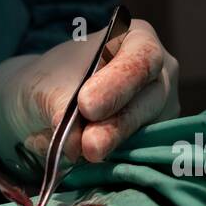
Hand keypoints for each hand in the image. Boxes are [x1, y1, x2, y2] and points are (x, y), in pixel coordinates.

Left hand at [0, 18, 179, 174]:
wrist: (44, 105)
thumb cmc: (50, 82)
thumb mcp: (44, 86)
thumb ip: (60, 107)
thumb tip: (73, 144)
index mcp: (137, 39)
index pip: (141, 58)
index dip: (118, 83)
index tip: (87, 106)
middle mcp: (159, 73)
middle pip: (151, 97)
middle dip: (119, 122)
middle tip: (90, 145)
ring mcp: (161, 108)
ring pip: (150, 128)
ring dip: (118, 144)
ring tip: (88, 155)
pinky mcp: (154, 139)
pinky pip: (144, 150)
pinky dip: (118, 158)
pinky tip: (96, 165)